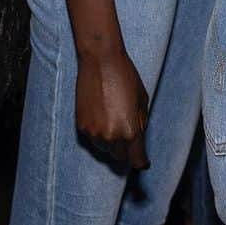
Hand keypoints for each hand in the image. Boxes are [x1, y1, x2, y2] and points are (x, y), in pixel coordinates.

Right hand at [75, 50, 149, 169]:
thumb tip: (138, 138)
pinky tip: (102, 116)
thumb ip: (140, 123)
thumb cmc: (126, 78)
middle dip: (127, 152)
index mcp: (130, 132)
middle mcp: (111, 137)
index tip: (143, 162)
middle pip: (120, 157)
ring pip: (105, 149)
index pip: (136, 160)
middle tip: (130, 140)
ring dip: (112, 143)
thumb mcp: (142, 101)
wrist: (100, 62)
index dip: (142, 162)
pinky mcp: (81, 126)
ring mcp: (94, 133)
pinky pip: (93, 138)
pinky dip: (99, 133)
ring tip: (114, 121)